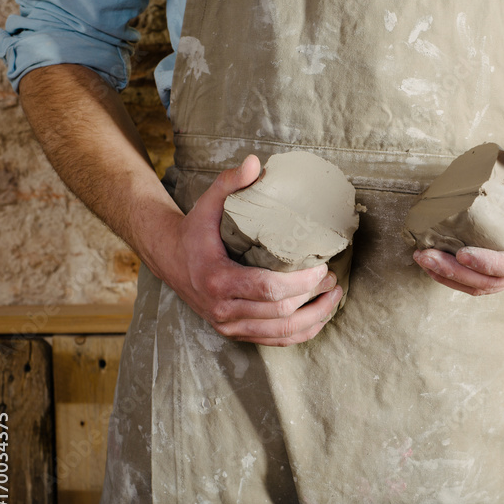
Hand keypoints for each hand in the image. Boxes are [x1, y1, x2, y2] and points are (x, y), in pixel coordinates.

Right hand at [152, 155, 342, 346]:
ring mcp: (228, 325)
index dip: (301, 282)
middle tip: (333, 279)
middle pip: (279, 313)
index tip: (323, 268)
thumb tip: (256, 162)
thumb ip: (230, 181)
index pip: (268, 289)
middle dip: (313, 298)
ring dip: (314, 317)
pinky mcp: (235, 333)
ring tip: (333, 297)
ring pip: (281, 333)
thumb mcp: (208, 203)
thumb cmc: (195, 231)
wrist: (169, 260)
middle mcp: (222, 309)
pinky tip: (319, 317)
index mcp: (217, 280)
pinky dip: (301, 332)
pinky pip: (275, 341)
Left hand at [413, 136, 503, 295]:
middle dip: (458, 273)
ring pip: (481, 286)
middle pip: (493, 281)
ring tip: (422, 259)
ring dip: (448, 277)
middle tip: (427, 256)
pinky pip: (474, 282)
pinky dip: (450, 277)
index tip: (462, 254)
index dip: (491, 264)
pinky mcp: (496, 271)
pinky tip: (429, 263)